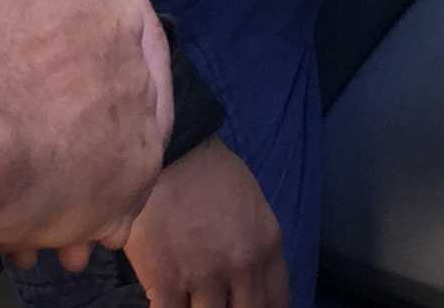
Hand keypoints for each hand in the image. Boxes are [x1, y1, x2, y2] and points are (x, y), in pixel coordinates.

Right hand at [0, 0, 170, 262]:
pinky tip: (67, 196)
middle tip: (36, 98)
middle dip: (84, 61)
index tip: (31, 27)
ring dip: (98, 122)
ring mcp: (140, 95)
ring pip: (129, 103)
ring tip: (47, 152)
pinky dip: (103, 181)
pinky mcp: (139, 164)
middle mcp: (129, 23)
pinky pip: (131, 169)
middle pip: (118, 33)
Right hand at [123, 138, 286, 307]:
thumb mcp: (253, 208)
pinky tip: (167, 298)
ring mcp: (205, 276)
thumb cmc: (210, 173)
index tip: (245, 306)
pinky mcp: (167, 281)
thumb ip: (257, 250)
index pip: (277, 304)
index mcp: (267, 247)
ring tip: (190, 295)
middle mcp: (243, 266)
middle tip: (216, 301)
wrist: (169, 151)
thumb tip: (249, 287)